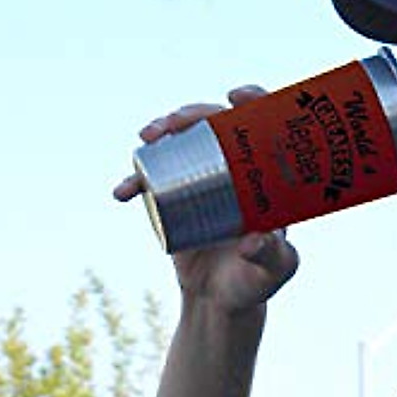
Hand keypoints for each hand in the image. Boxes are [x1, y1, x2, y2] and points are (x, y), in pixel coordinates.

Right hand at [115, 87, 299, 312]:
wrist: (219, 301)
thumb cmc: (256, 282)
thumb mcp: (274, 271)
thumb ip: (271, 256)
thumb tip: (253, 241)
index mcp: (268, 176)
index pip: (266, 125)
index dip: (253, 101)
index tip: (234, 94)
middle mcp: (238, 169)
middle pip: (217, 125)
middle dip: (193, 113)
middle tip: (173, 121)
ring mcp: (205, 179)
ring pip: (184, 141)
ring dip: (162, 130)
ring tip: (146, 139)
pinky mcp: (176, 196)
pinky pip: (153, 178)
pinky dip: (135, 179)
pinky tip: (122, 192)